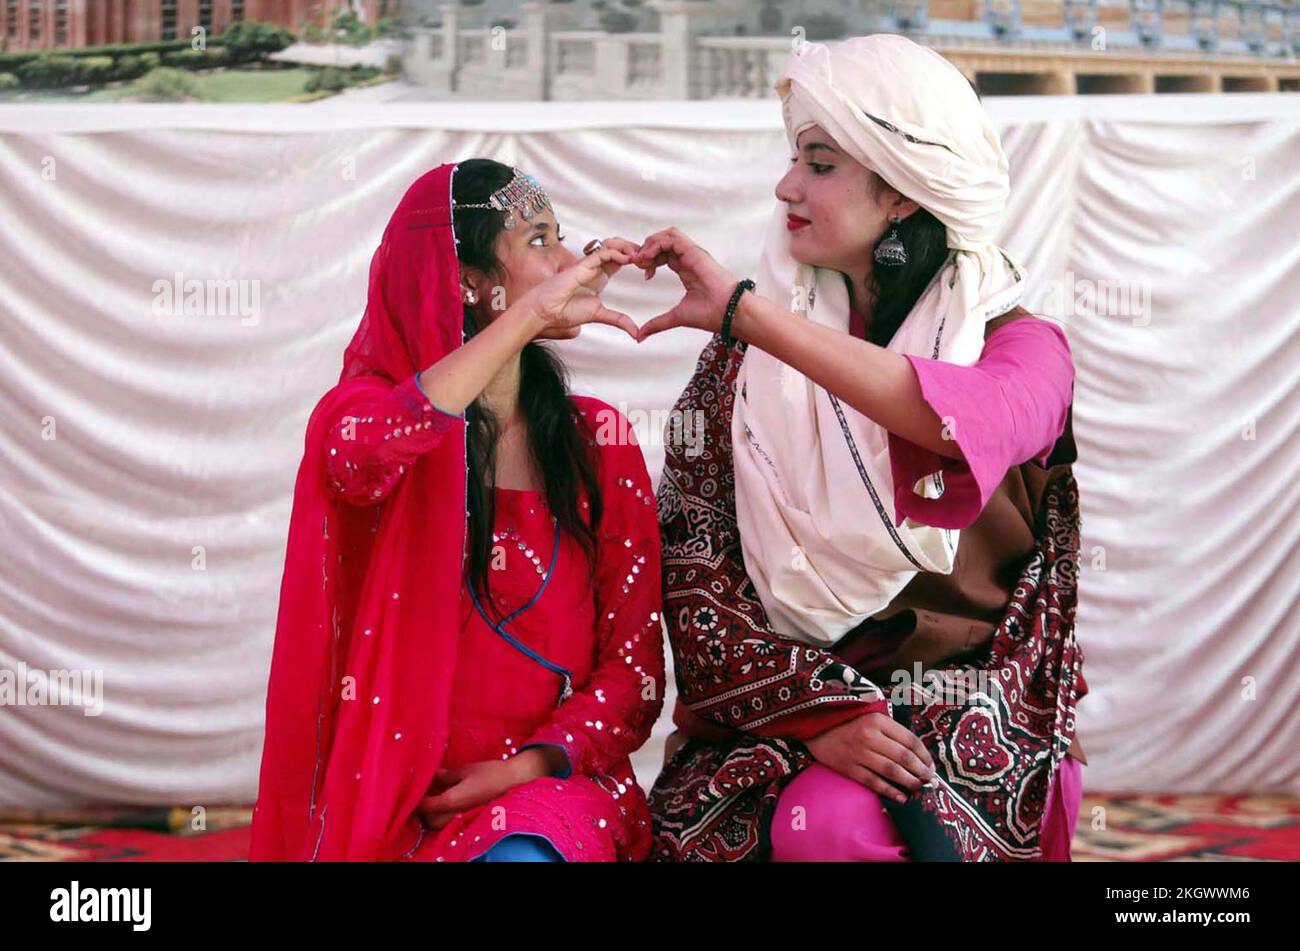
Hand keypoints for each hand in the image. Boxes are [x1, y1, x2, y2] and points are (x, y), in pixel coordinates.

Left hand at [416, 752, 548, 830]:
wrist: (515, 781)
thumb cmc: (491, 773)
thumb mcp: (467, 770)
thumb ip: (449, 775)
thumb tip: (437, 775)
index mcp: (451, 800)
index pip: (425, 806)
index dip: (416, 800)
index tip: (413, 790)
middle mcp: (455, 813)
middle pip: (430, 820)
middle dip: (424, 811)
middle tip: (423, 795)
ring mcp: (464, 816)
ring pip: (441, 823)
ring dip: (435, 814)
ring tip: (435, 798)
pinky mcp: (471, 815)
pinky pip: (451, 819)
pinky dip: (446, 813)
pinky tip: (448, 800)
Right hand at [518, 243, 638, 341]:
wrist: (547, 312)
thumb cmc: (566, 311)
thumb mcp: (601, 315)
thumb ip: (619, 321)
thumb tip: (637, 334)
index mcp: (601, 276)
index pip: (621, 259)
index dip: (635, 259)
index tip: (648, 266)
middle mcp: (596, 268)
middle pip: (618, 247)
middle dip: (634, 248)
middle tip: (647, 257)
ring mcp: (589, 265)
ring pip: (610, 244)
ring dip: (626, 247)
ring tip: (638, 257)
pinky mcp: (582, 265)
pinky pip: (601, 252)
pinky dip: (616, 253)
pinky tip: (627, 260)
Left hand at [632, 227, 737, 341]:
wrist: (728, 313)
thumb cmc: (710, 314)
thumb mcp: (676, 317)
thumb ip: (657, 323)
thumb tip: (640, 336)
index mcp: (687, 270)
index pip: (665, 255)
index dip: (650, 261)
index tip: (645, 276)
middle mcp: (689, 259)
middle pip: (664, 242)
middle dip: (647, 250)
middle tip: (638, 264)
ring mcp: (692, 254)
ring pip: (667, 235)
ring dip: (651, 244)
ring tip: (642, 259)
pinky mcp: (694, 252)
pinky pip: (672, 238)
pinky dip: (657, 244)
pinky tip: (649, 258)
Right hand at [804, 712, 935, 803]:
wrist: (814, 726)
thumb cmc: (847, 720)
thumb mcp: (869, 714)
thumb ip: (890, 728)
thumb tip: (916, 751)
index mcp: (878, 720)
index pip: (910, 740)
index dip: (925, 755)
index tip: (931, 765)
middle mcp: (869, 736)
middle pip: (904, 757)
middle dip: (921, 771)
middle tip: (930, 780)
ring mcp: (858, 753)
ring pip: (892, 771)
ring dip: (910, 782)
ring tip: (919, 788)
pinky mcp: (848, 768)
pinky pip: (874, 782)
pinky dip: (890, 792)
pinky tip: (901, 798)